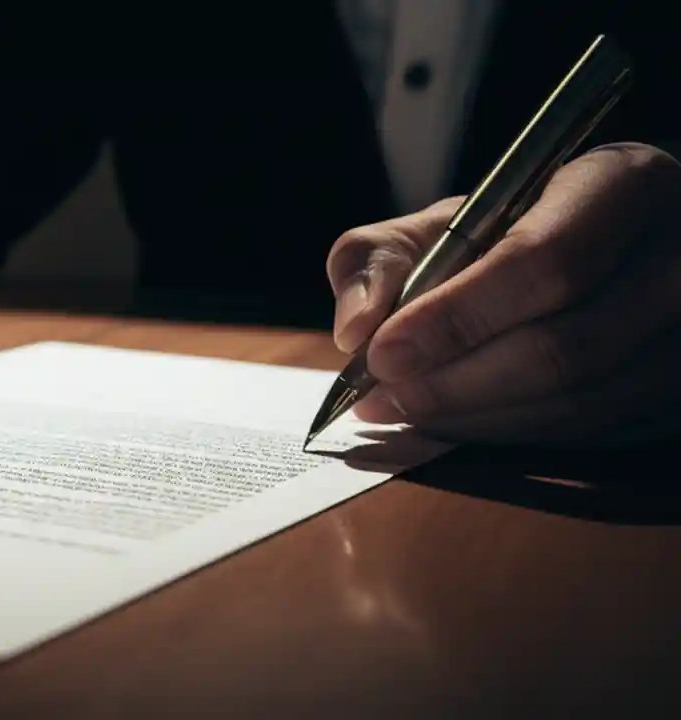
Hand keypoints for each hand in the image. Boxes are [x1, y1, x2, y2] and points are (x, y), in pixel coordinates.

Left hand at [327, 142, 680, 444]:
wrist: (607, 250)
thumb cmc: (516, 230)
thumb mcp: (444, 220)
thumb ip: (381, 257)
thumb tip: (355, 327)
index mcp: (625, 186)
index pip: (547, 263)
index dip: (456, 318)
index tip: (381, 353)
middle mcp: (679, 257)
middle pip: (566, 347)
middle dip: (456, 383)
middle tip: (381, 397)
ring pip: (583, 402)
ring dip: (477, 420)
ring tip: (403, 410)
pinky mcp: (680, 389)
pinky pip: (593, 432)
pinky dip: (511, 435)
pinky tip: (457, 422)